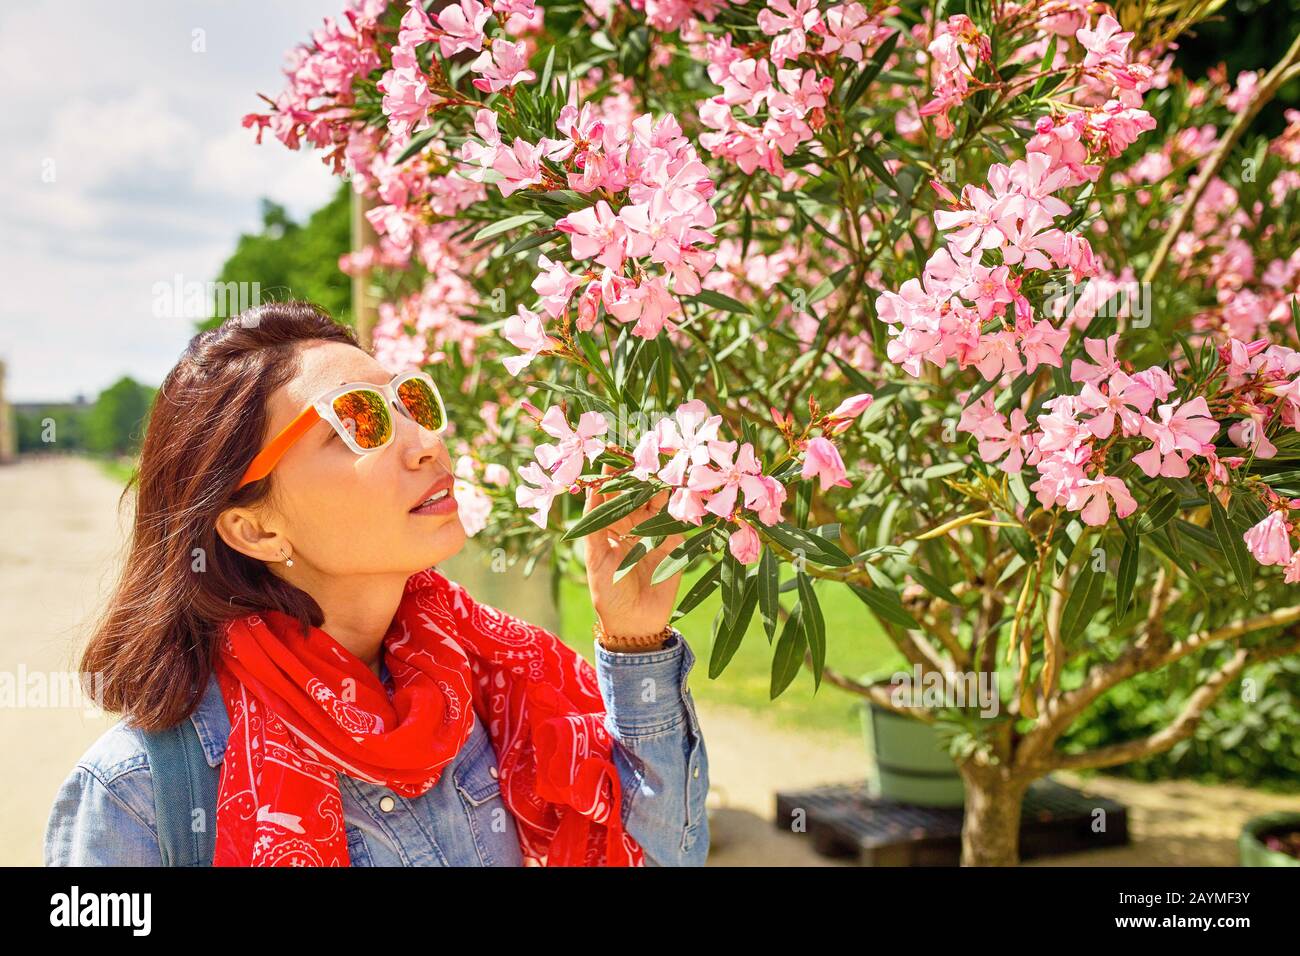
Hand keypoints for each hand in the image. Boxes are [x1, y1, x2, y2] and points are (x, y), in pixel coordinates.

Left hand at [583, 464, 686, 639]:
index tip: (615, 454)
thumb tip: (590, 489)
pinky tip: (679, 489)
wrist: (636, 624)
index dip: (614, 475)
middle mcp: (633, 526)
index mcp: (610, 527)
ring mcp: (654, 533)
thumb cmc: (608, 593)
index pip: (612, 495)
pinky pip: (675, 520)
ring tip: (663, 465)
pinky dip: (678, 504)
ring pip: (658, 502)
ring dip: (660, 485)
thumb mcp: (596, 559)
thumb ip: (595, 526)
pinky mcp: (674, 543)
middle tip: (645, 451)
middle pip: (637, 493)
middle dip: (641, 474)